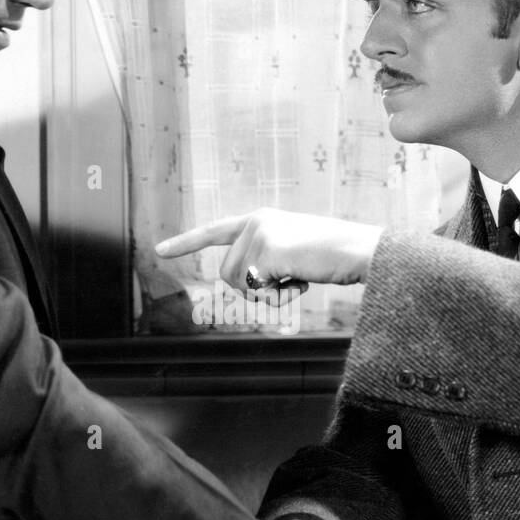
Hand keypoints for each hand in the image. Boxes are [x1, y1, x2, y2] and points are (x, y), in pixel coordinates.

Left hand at [154, 208, 382, 294]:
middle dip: (253, 290)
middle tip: (289, 282)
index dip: (186, 242)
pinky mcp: (266, 251)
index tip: (159, 250)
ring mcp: (259, 234)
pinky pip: (254, 291)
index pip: (215, 231)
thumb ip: (266, 262)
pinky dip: (277, 298)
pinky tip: (300, 282)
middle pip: (226, 274)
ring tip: (296, 280)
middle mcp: (255, 222)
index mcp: (260, 220)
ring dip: (265, 296)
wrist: (359, 252)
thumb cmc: (333, 258)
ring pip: (236, 285)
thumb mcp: (293, 255)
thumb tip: (245, 283)